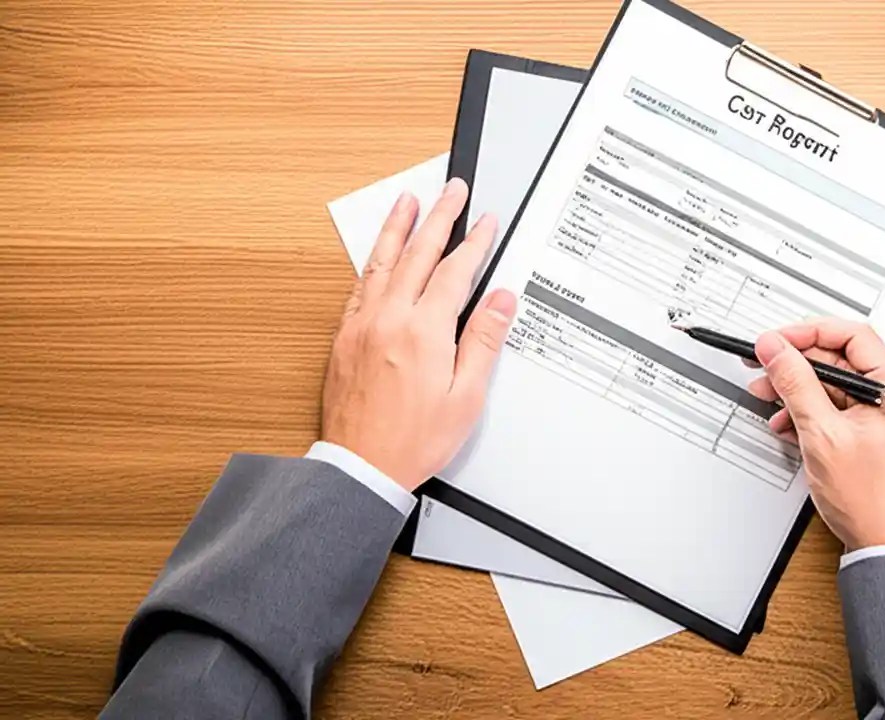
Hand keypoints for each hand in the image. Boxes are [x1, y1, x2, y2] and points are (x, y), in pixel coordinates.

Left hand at [321, 179, 516, 490]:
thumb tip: (498, 300)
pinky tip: (379, 253)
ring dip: (397, 227)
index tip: (485, 222)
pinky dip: (373, 261)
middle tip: (452, 191)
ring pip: (382, 262)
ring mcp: (362, 325)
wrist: (361, 466)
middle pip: (417, 254)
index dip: (473, 243)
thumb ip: (482, 342)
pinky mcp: (344, 337)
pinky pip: (360, 286)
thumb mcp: (465, 397)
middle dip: (439, 218)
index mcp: (423, 332)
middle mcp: (388, 320)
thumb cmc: (412, 440)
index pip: (453, 273)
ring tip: (408, 201)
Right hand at [747, 319, 884, 549]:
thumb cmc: (872, 502)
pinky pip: (838, 406)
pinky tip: (787, 422)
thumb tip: (775, 349)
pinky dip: (811, 409)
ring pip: (835, 384)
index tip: (776, 341)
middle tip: (763, 367)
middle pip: (841, 359)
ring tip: (769, 397)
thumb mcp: (822, 434)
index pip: (852, 336)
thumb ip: (796, 384)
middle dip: (797, 363)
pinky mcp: (875, 432)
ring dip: (798, 388)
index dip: (808, 333)